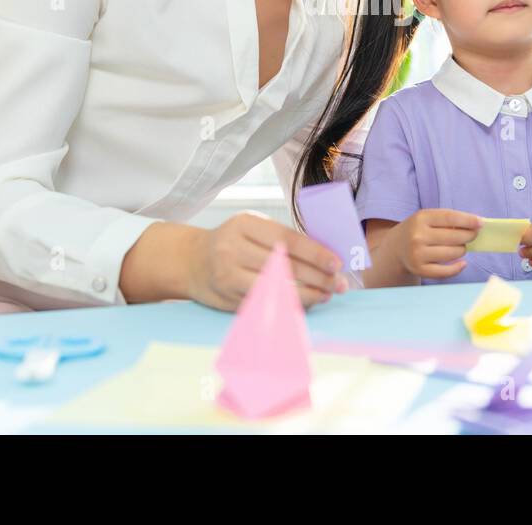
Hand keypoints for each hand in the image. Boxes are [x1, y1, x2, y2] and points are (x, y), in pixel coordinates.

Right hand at [185, 210, 348, 310]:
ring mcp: (228, 276)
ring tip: (327, 294)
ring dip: (308, 295)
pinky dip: (289, 306)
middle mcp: (233, 249)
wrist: (191, 261)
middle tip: (339, 283)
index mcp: (243, 224)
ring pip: (276, 290)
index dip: (315, 253)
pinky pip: (266, 305)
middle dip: (318, 277)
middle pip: (284, 267)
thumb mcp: (252, 228)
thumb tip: (324, 255)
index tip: (336, 263)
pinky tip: (306, 303)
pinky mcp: (228, 299)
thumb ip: (281, 238)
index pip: (286, 240)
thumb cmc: (232, 241)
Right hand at [390, 209, 482, 279]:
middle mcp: (418, 236)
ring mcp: (418, 254)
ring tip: (459, 247)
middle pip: (454, 237)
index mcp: (421, 218)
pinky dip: (458, 267)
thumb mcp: (428, 218)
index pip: (450, 218)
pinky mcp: (420, 270)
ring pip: (453, 253)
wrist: (396, 248)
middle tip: (473, 235)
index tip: (481, 223)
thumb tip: (477, 224)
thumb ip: (449, 219)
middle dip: (469, 236)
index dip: (468, 220)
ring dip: (462, 250)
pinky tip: (462, 263)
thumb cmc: (419, 230)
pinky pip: (447, 272)